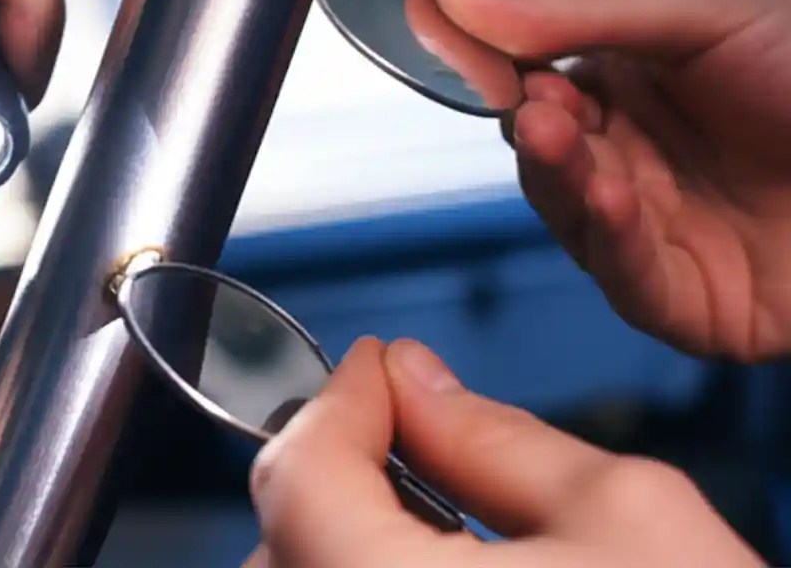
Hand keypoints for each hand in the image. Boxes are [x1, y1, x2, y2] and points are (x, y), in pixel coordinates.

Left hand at [244, 338, 762, 567]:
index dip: (336, 401)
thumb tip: (413, 379)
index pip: (297, 476)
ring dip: (345, 540)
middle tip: (407, 435)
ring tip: (432, 517)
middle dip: (338, 473)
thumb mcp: (625, 518)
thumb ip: (493, 438)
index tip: (374, 369)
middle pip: (285, 541)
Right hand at [433, 0, 790, 359]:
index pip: (529, 81)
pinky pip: (623, 277)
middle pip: (541, 154)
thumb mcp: (705, 12)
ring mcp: (651, 234)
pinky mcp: (680, 300)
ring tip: (561, 136)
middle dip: (533, 129)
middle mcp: (631, 162)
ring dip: (564, 179)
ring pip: (570, 217)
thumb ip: (578, 9)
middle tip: (528, 103)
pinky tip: (618, 198)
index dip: (492, 69)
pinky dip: (612, 238)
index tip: (454, 48)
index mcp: (629, 89)